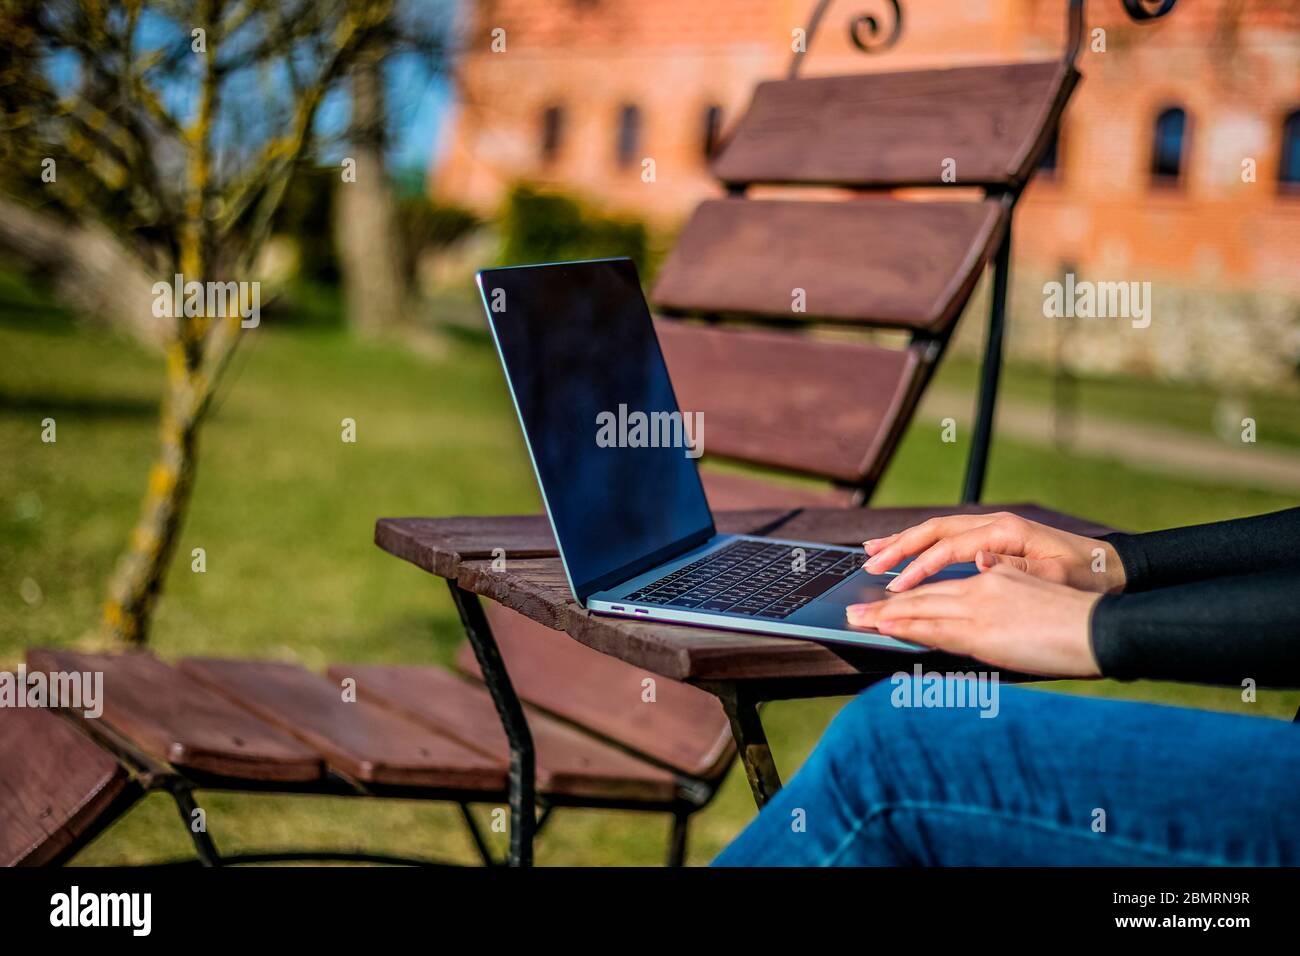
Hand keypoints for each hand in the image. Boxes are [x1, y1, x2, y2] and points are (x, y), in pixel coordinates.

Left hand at [846, 559, 1102, 677]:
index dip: (909, 589)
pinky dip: (906, 628)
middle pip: (923, 594)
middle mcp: (980, 587)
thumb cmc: (1074, 618)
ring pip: (921, 609)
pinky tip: (887, 629)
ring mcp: (979, 608)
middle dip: (886, 604)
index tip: (883, 594)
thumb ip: (1005, 577)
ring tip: (858, 620)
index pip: (941, 584)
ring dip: (886, 616)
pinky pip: (935, 629)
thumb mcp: (1033, 589)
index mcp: (993, 576)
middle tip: (854, 609)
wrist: (1099, 627)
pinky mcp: (981, 632)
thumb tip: (985, 565)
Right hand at [863, 511, 1123, 593]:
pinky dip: (922, 544)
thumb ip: (1013, 570)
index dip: (918, 568)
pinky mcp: (993, 539)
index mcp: (1005, 533)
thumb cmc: (1085, 579)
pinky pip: (948, 537)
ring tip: (872, 551)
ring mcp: (992, 529)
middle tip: (869, 565)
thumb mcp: (1053, 579)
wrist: (1111, 569)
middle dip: (899, 548)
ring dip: (904, 542)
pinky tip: (906, 551)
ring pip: (937, 531)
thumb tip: (976, 560)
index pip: (948, 549)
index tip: (895, 588)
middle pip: (934, 531)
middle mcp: (994, 525)